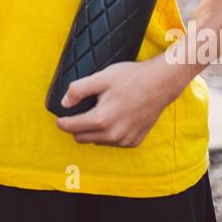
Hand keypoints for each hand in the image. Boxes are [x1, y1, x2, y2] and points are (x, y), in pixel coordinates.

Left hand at [54, 56, 179, 146]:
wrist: (160, 84)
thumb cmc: (131, 78)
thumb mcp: (101, 78)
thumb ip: (78, 90)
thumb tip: (64, 103)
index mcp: (101, 119)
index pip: (70, 128)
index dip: (61, 121)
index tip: (60, 117)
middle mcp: (113, 135)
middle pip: (81, 138)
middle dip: (76, 127)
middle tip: (79, 113)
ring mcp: (125, 140)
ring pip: (97, 141)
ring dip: (93, 131)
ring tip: (100, 112)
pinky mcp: (134, 141)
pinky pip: (113, 143)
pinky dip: (109, 134)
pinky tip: (114, 119)